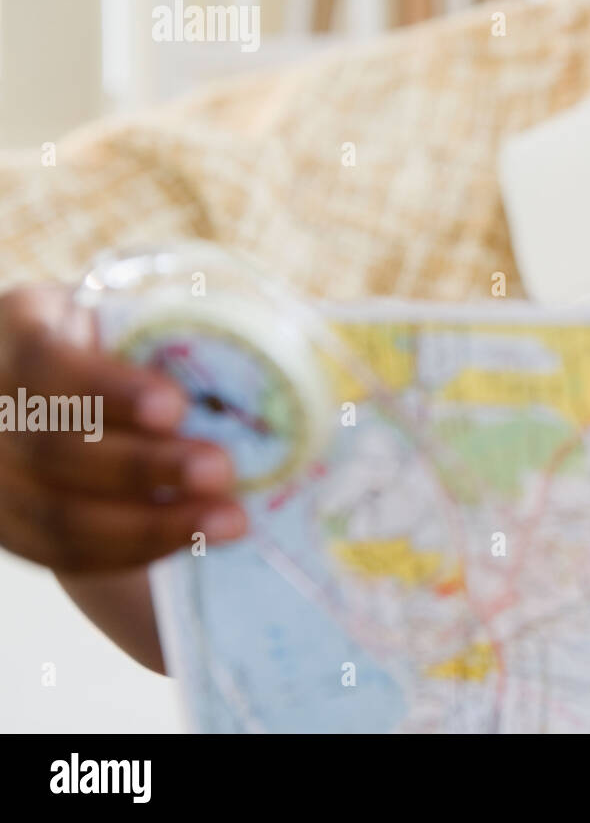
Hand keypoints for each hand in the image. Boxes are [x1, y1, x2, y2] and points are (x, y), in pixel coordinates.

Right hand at [0, 283, 246, 572]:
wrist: (83, 386)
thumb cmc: (137, 331)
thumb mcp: (146, 307)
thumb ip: (188, 321)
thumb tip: (291, 343)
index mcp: (23, 325)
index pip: (45, 364)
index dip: (108, 390)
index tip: (176, 406)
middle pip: (50, 448)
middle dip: (142, 467)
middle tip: (223, 471)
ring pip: (53, 515)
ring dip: (148, 526)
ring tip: (229, 521)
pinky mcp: (10, 522)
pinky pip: (62, 553)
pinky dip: (130, 552)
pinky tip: (191, 542)